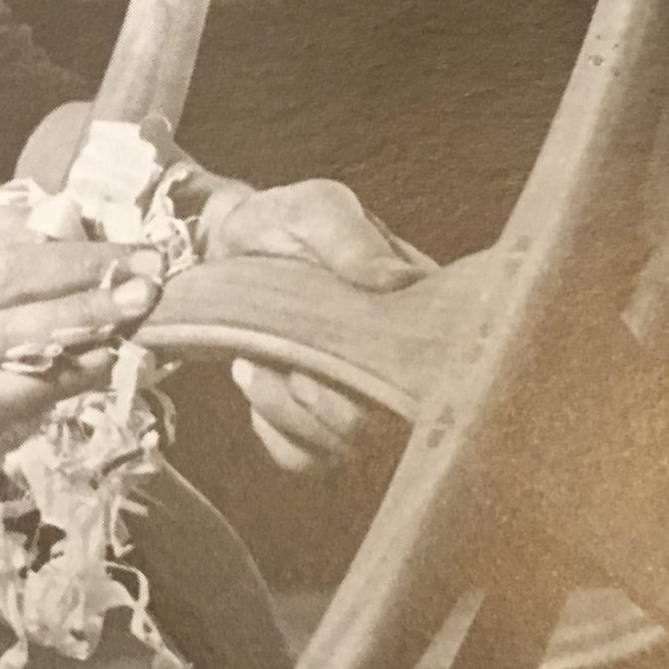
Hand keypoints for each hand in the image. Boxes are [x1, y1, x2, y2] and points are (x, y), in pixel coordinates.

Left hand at [196, 176, 433, 475]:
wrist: (231, 244)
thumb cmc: (286, 223)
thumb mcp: (317, 210)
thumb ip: (350, 238)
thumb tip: (394, 280)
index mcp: (419, 315)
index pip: (437, 373)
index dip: (391, 378)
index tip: (337, 352)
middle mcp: (396, 368)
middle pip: (389, 425)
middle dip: (331, 405)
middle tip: (289, 366)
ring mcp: (357, 399)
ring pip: (346, 447)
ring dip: (292, 413)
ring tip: (254, 362)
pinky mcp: (314, 421)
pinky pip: (306, 457)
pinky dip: (276, 431)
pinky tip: (254, 379)